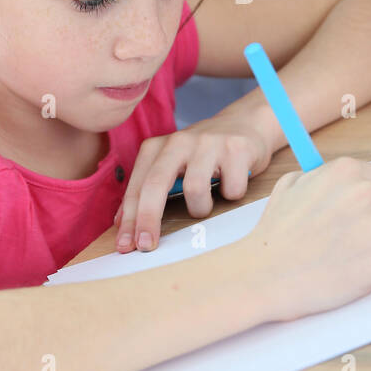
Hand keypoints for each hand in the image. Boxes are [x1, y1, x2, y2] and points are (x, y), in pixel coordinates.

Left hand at [114, 115, 273, 252]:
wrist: (246, 123)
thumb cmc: (203, 155)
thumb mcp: (172, 165)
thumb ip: (149, 189)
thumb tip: (124, 225)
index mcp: (158, 147)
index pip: (138, 186)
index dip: (129, 218)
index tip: (125, 245)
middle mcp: (179, 141)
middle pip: (156, 184)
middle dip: (148, 219)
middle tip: (146, 246)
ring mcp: (209, 143)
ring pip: (195, 189)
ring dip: (200, 209)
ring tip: (207, 204)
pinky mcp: (237, 149)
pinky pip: (231, 190)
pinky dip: (232, 196)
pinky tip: (232, 185)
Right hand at [237, 156, 370, 322]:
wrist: (266, 274)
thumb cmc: (275, 233)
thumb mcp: (289, 186)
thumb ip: (322, 178)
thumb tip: (341, 182)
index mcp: (346, 172)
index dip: (370, 196)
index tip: (357, 209)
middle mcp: (365, 194)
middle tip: (346, 236)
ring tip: (337, 255)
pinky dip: (365, 270)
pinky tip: (339, 270)